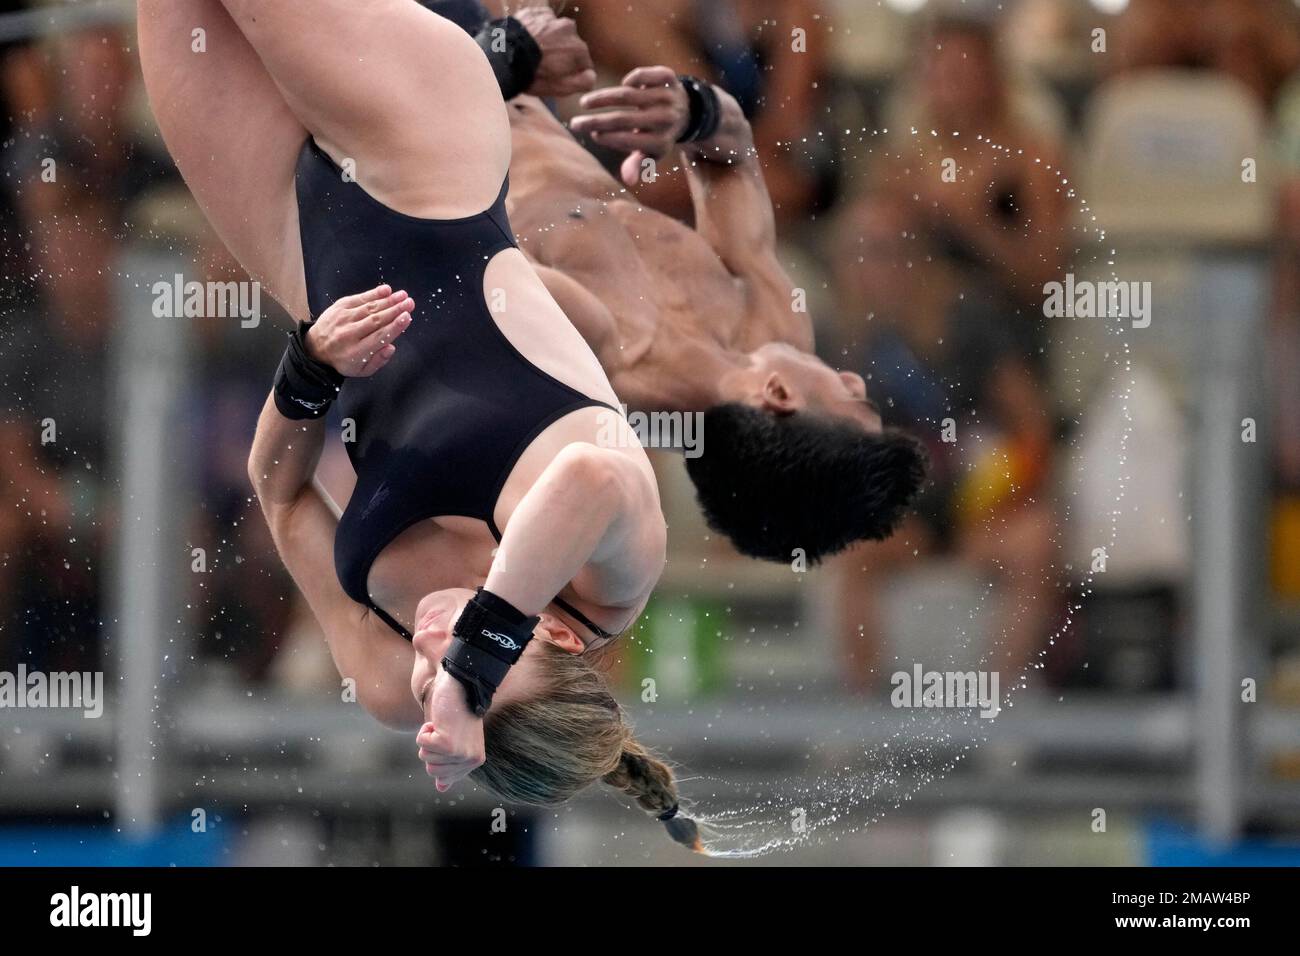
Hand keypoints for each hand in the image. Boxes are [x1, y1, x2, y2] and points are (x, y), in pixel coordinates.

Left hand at [303, 284, 413, 377]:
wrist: (315, 348)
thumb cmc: (343, 360)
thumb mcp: (362, 370)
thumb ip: (378, 361)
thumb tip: (391, 347)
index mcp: (356, 351)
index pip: (379, 337)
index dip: (394, 326)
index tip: (407, 317)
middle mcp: (349, 333)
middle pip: (376, 320)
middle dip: (395, 310)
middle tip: (410, 303)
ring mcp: (343, 318)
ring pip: (369, 308)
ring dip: (388, 300)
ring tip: (403, 296)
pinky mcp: (339, 307)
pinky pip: (358, 298)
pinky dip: (373, 293)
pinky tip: (386, 290)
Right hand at [415, 670, 485, 791]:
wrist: (463, 687)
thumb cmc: (459, 714)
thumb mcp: (457, 741)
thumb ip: (450, 765)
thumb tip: (441, 787)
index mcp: (475, 762)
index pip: (442, 776)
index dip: (438, 756)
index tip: (449, 739)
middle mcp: (470, 760)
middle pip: (431, 770)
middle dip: (432, 749)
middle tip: (445, 730)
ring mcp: (459, 754)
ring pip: (425, 757)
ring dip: (428, 738)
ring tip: (443, 724)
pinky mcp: (447, 744)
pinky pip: (421, 744)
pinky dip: (424, 731)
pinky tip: (437, 721)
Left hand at [514, 6, 595, 97]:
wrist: (503, 59)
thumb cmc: (534, 76)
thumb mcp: (562, 87)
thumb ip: (584, 81)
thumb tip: (591, 75)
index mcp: (579, 49)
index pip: (584, 61)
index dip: (573, 70)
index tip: (559, 76)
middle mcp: (569, 29)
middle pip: (570, 44)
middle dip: (562, 54)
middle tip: (545, 65)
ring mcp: (552, 19)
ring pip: (556, 32)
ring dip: (550, 41)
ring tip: (535, 53)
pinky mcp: (535, 12)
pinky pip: (542, 21)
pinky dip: (538, 30)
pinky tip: (529, 41)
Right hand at [569, 66, 689, 187]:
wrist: (688, 110)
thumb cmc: (659, 134)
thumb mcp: (652, 152)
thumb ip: (638, 163)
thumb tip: (628, 181)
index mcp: (662, 141)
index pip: (629, 141)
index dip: (608, 138)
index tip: (591, 135)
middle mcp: (666, 119)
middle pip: (624, 119)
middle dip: (596, 122)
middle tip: (575, 123)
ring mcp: (668, 97)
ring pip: (628, 95)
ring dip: (602, 97)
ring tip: (585, 102)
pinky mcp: (669, 78)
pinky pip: (644, 75)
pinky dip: (631, 79)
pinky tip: (623, 86)